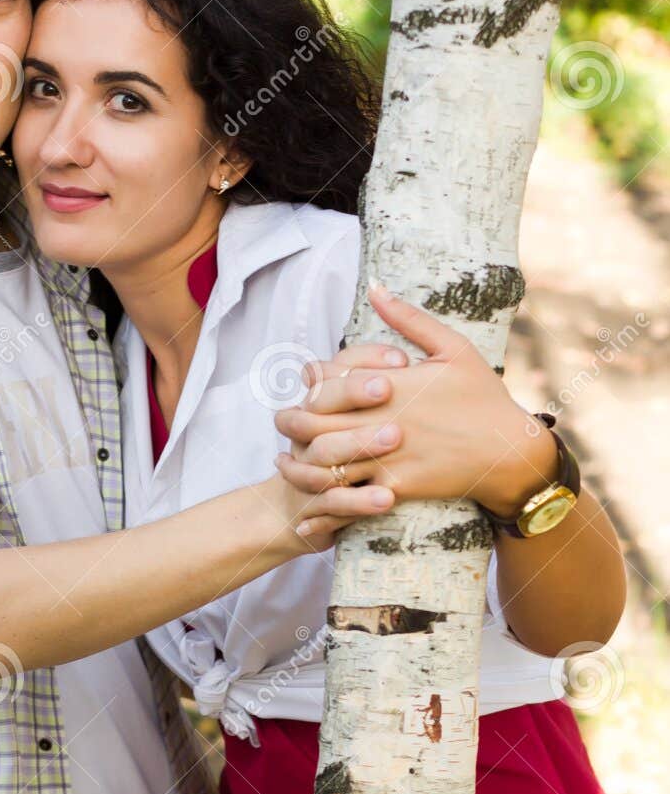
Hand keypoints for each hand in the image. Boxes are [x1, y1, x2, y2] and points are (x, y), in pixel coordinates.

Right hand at [258, 340, 409, 550]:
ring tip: (395, 439)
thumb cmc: (352, 456)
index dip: (362, 361)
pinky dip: (358, 500)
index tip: (402, 360)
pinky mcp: (314, 507)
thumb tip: (394, 326)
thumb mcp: (363, 416)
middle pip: (319, 404)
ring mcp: (306, 469)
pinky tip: (388, 497)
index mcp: (319, 407)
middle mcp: (308, 433)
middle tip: (390, 389)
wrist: (299, 517)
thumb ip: (376, 377)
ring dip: (357, 444)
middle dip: (353, 394)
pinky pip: (332, 501)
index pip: (330, 370)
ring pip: (323, 452)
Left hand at [274, 282, 557, 514]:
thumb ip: (408, 319)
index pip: (326, 382)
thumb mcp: (452, 348)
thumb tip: (375, 286)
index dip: (310, 384)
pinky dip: (325, 505)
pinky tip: (312, 507)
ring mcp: (386, 457)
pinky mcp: (394, 488)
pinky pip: (348, 499)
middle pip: (313, 424)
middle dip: (291, 424)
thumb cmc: (482, 396)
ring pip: (324, 464)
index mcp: (390, 384)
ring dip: (300, 465)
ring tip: (287, 463)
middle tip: (283, 425)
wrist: (510, 452)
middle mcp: (381, 420)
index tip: (308, 387)